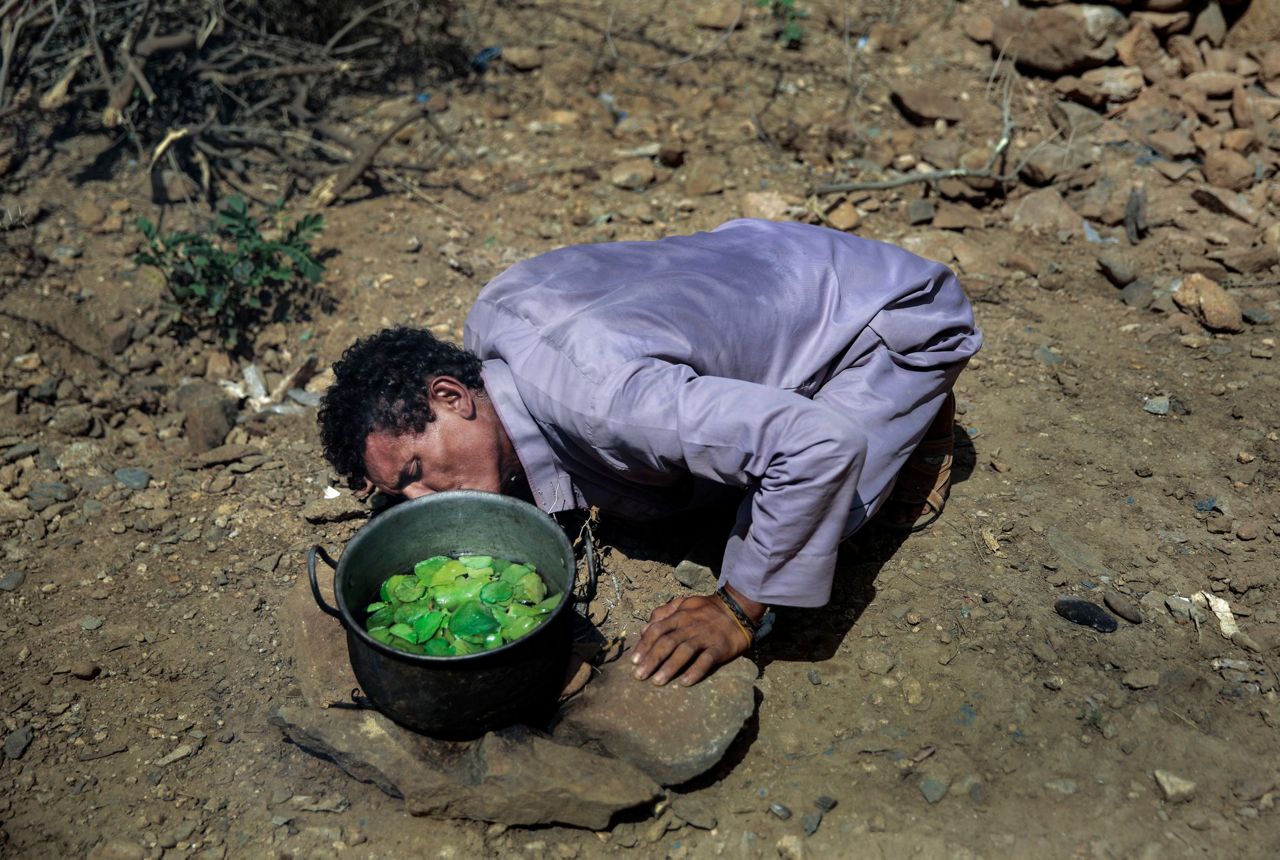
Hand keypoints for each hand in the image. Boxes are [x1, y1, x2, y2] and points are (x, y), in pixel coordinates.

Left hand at [630, 590, 757, 686]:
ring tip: (657, 682)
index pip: (657, 630)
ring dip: (669, 667)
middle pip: (667, 642)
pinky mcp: (719, 648)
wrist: (737, 609)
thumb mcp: (684, 603)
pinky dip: (695, 671)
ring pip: (684, 651)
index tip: (634, 661)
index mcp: (680, 616)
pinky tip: (684, 682)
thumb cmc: (706, 610)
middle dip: (652, 660)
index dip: (644, 645)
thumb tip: (644, 628)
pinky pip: (706, 660)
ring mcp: (705, 637)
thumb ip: (664, 613)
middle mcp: (690, 626)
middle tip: (639, 676)